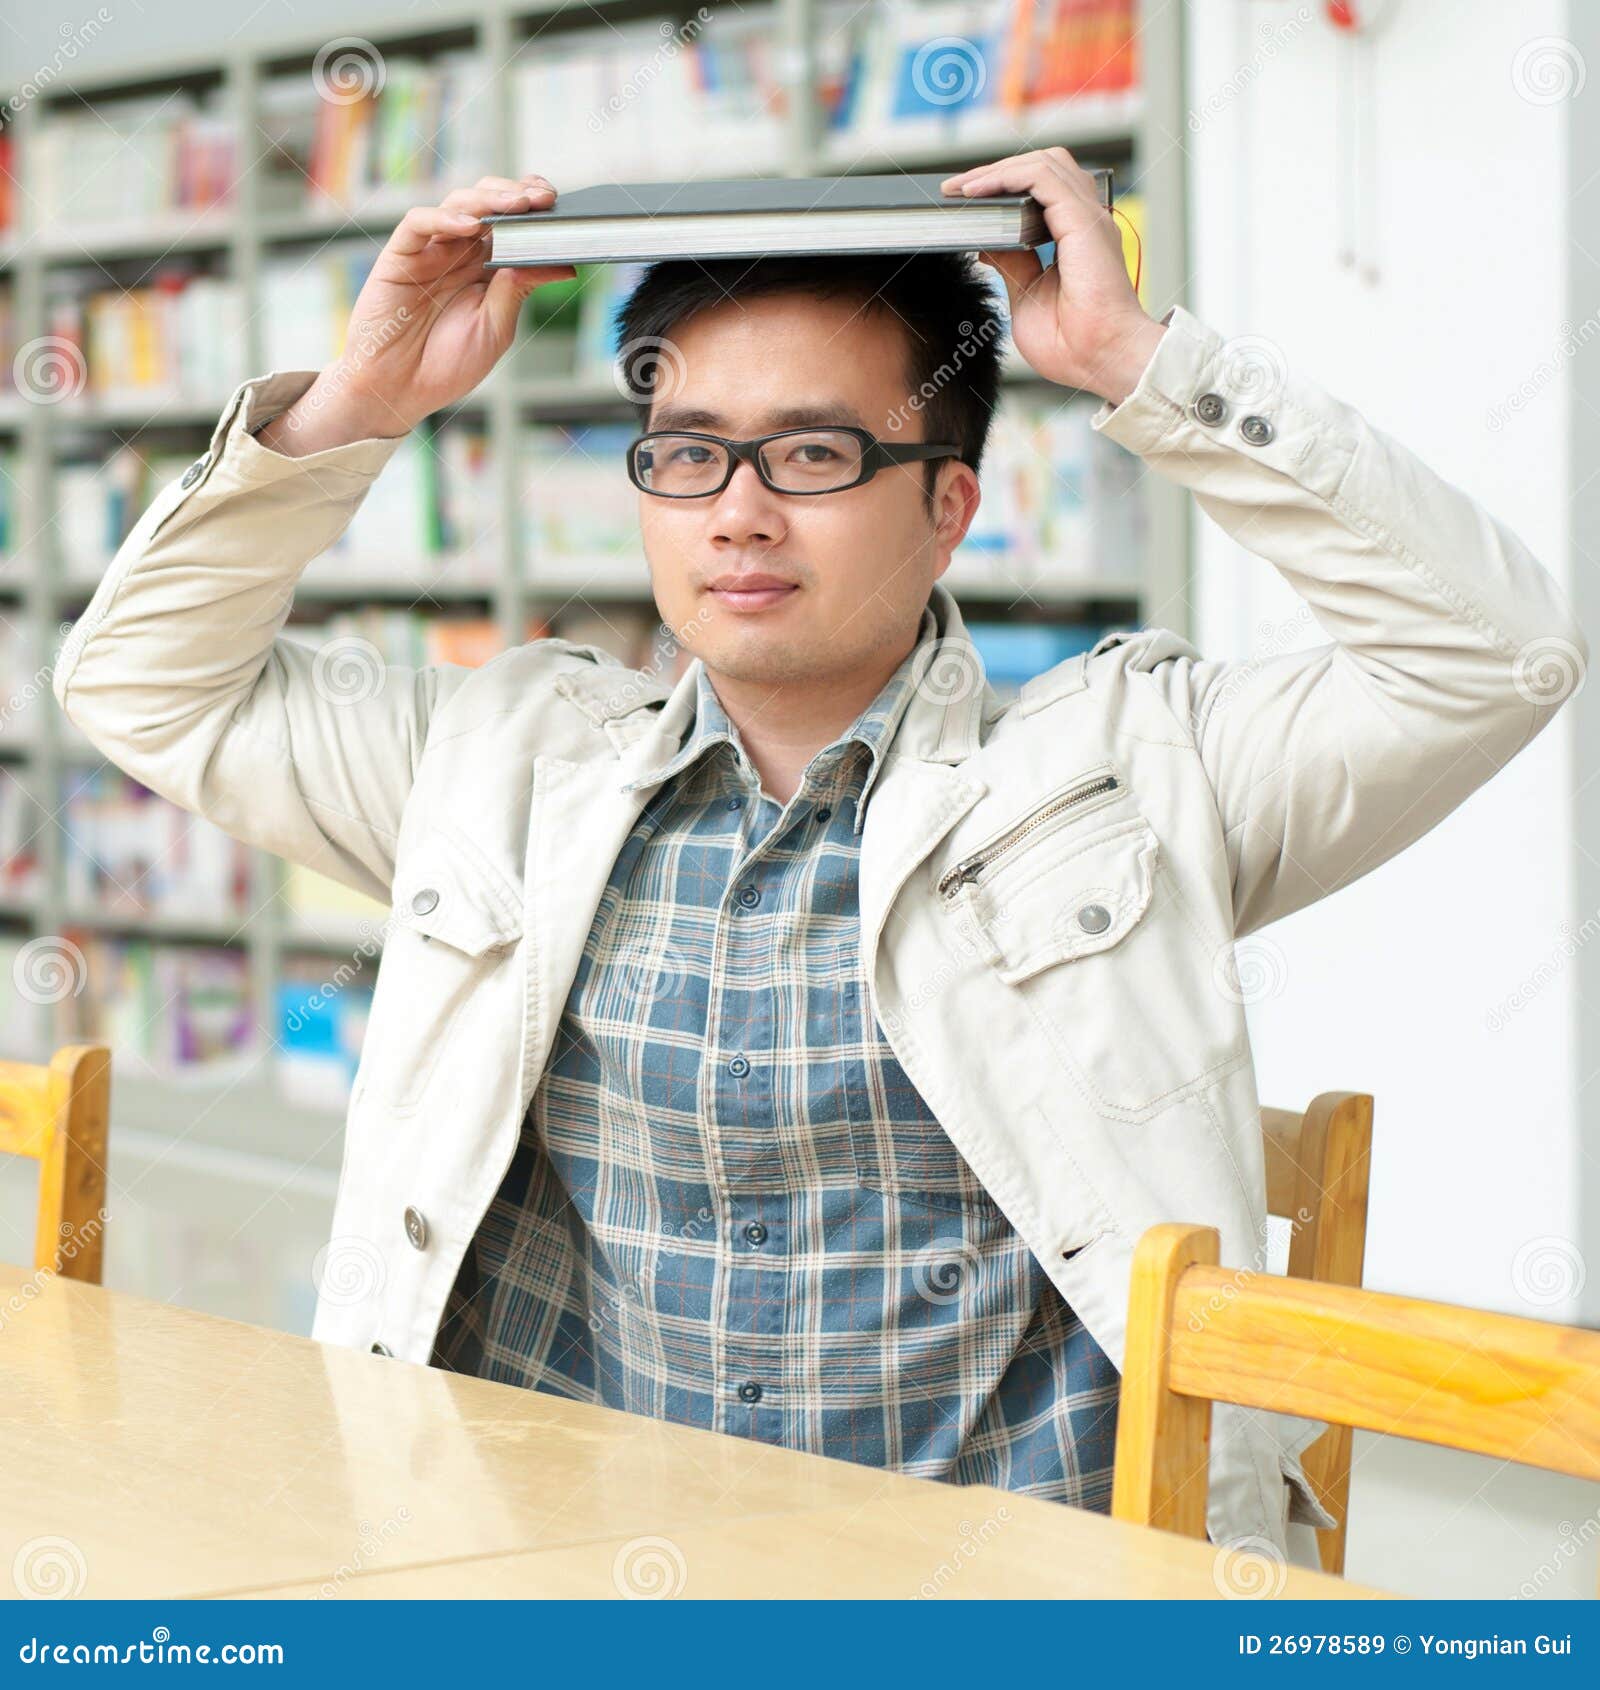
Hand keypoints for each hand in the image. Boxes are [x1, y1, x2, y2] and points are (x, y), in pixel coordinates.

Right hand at [258, 174, 576, 455]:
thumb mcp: (495, 329)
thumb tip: (562, 263)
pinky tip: (471, 226)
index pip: (511, 225)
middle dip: (516, 195)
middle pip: (487, 206)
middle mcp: (458, 252)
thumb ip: (519, 291)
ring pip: (457, 205)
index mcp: (485, 268)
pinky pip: (419, 223)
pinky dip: (445, 218)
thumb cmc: (446, 365)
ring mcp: (429, 251)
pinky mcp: (400, 255)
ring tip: (516, 205)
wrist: (399, 391)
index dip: (532, 209)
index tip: (556, 204)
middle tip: (543, 199)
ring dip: (488, 200)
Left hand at [942, 148, 1164, 405]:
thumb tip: (987, 243)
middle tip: (955, 189)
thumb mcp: (1027, 297)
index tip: (962, 199)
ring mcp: (1087, 218)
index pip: (1040, 190)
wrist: (1101, 360)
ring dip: (997, 170)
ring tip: (962, 187)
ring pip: (1042, 164)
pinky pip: (1041, 177)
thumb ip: (1012, 264)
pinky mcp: (1082, 221)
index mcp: (1076, 238)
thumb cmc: (1074, 344)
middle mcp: (1085, 221)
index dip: (1002, 187)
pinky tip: (977, 191)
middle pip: (1041, 167)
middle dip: (995, 172)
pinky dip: (1007, 177)